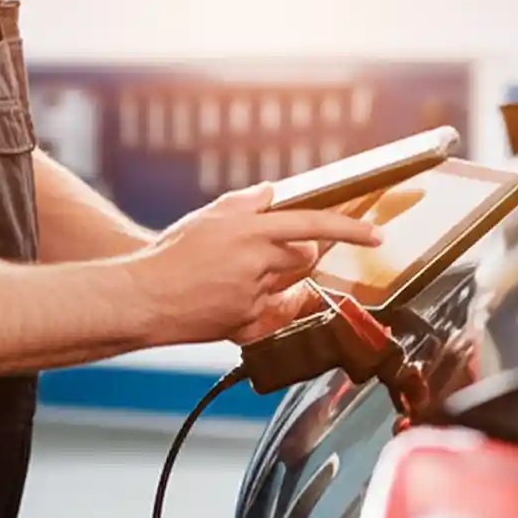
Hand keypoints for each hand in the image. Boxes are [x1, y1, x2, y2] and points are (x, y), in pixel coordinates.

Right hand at [129, 184, 379, 345]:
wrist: (143, 299)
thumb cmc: (169, 257)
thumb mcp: (206, 218)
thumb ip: (245, 203)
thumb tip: (272, 193)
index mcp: (247, 231)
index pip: (312, 223)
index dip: (349, 228)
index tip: (375, 234)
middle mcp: (255, 263)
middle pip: (305, 255)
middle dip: (297, 253)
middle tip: (266, 253)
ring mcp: (253, 296)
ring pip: (289, 284)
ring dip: (277, 278)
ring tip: (238, 276)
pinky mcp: (247, 324)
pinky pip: (273, 313)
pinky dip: (264, 305)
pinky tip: (234, 299)